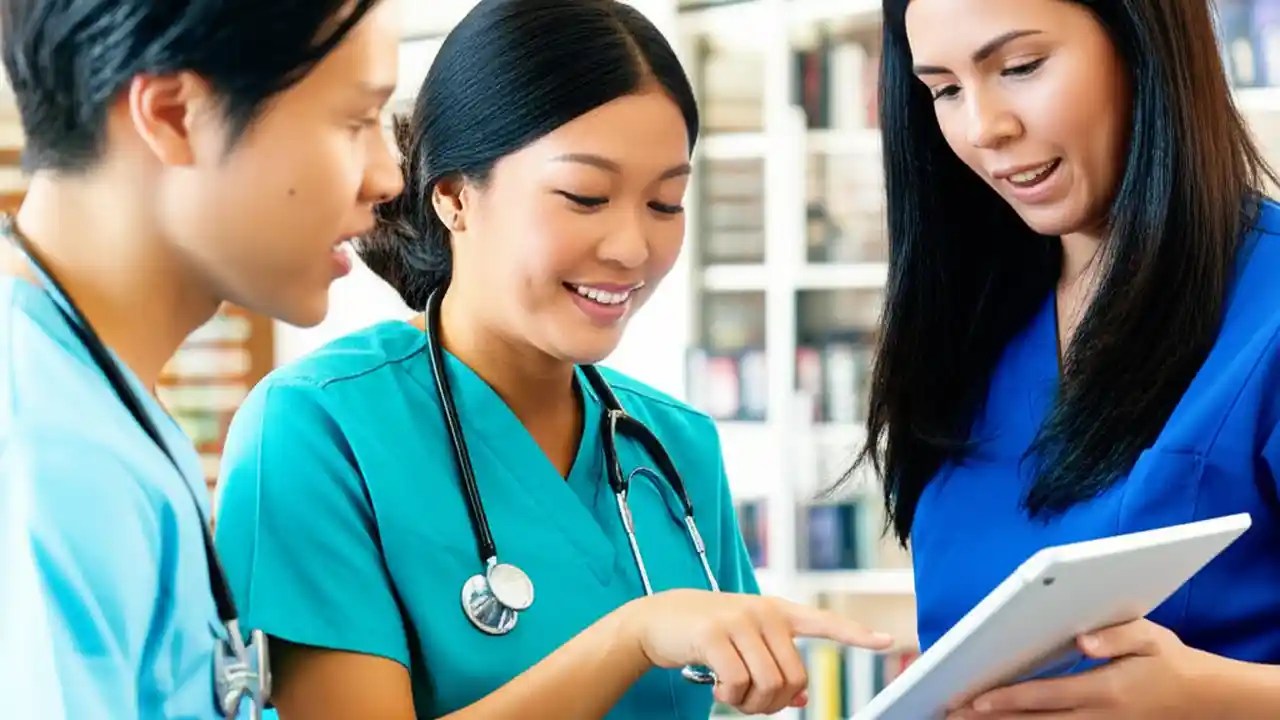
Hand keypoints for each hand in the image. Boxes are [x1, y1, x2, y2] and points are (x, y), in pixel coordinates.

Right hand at [621, 589, 892, 715]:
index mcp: (778, 613)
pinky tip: (716, 687)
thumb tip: (802, 697)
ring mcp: (740, 621)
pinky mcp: (714, 635)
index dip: (857, 635)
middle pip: (793, 677)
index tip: (888, 641)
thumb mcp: (745, 646)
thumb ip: (776, 664)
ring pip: (769, 685)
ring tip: (731, 694)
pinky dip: (730, 697)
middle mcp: (764, 613)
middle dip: (773, 703)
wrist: (657, 619)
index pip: (825, 622)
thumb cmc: (708, 636)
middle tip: (748, 702)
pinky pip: (738, 683)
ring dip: (750, 704)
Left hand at [947, 618, 1225, 718]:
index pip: (1046, 696)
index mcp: (1106, 690)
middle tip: (952, 713)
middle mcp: (1098, 716)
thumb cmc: (1168, 660)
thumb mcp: (1150, 637)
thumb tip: (1083, 639)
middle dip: (990, 718)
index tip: (976, 700)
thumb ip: (1118, 636)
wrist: (1202, 698)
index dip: (1008, 699)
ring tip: (965, 719)